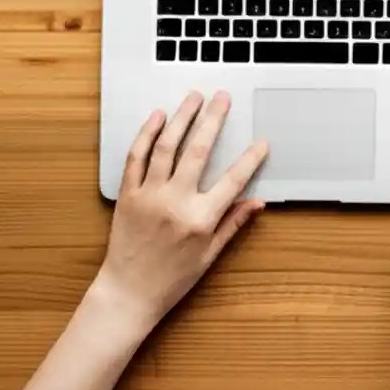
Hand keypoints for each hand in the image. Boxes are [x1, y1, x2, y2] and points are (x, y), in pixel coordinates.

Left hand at [92, 91, 268, 333]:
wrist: (128, 292)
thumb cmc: (172, 279)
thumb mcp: (210, 255)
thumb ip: (233, 223)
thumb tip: (258, 202)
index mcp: (200, 219)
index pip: (232, 180)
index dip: (250, 159)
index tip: (261, 142)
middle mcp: (175, 202)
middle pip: (198, 151)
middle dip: (213, 120)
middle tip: (223, 98)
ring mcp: (148, 196)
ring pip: (167, 147)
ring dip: (182, 118)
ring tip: (194, 98)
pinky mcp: (127, 195)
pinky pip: (136, 157)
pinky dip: (146, 134)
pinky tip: (158, 117)